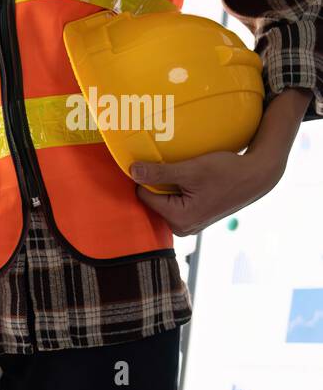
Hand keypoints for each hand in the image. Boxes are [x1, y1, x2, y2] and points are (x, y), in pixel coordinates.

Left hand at [130, 150, 283, 236]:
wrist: (257, 175)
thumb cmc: (228, 172)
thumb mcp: (191, 170)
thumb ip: (160, 173)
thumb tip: (132, 170)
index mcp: (179, 219)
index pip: (144, 196)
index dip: (146, 178)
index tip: (153, 162)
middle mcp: (182, 228)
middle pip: (154, 201)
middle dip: (157, 184)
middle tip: (172, 167)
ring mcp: (189, 225)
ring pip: (165, 201)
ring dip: (169, 186)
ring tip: (183, 173)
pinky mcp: (195, 218)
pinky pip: (176, 202)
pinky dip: (179, 190)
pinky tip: (190, 179)